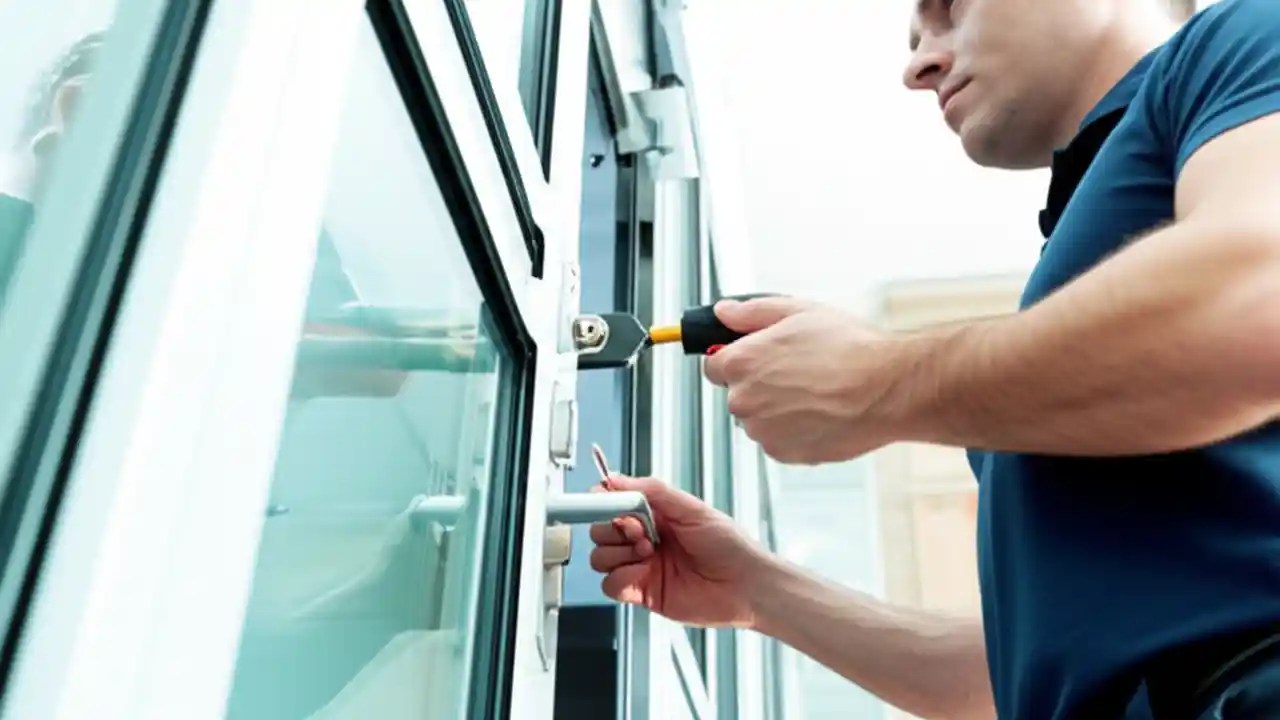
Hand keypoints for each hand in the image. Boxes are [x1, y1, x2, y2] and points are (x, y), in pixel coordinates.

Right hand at [589, 474, 769, 628]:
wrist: (747, 586)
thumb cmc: (730, 546)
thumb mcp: (692, 509)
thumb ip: (652, 490)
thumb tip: (615, 479)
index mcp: (656, 516)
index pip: (614, 505)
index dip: (605, 503)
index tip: (606, 502)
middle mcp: (646, 541)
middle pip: (601, 531)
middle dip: (612, 529)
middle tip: (639, 531)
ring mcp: (643, 567)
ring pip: (601, 558)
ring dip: (616, 553)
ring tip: (647, 553)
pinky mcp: (644, 594)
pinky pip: (611, 586)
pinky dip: (620, 578)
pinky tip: (642, 573)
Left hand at [703, 296, 906, 463]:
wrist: (888, 389)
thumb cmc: (850, 348)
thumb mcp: (798, 311)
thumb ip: (751, 313)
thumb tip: (723, 312)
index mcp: (741, 363)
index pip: (713, 366)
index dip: (736, 358)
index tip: (757, 357)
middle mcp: (743, 401)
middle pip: (737, 394)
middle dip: (759, 383)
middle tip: (798, 371)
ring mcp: (763, 432)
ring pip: (759, 419)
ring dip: (777, 409)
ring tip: (817, 391)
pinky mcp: (784, 454)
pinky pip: (779, 440)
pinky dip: (794, 430)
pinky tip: (822, 412)